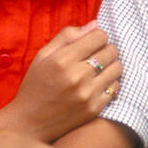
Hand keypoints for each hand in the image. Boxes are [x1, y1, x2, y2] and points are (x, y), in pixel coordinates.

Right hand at [13, 22, 121, 140]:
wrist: (30, 122)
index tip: (90, 42)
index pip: (99, 36)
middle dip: (105, 49)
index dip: (96, 36)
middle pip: (111, 51)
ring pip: (117, 68)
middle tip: (95, 55)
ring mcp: (87, 94)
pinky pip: (115, 88)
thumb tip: (94, 25)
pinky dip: (109, 83)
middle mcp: (77, 76)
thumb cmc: (35, 85)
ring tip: (98, 69)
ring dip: (110, 65)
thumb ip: (66, 36)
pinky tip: (97, 84)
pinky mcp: (94, 108)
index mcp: (62, 59)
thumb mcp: (42, 56)